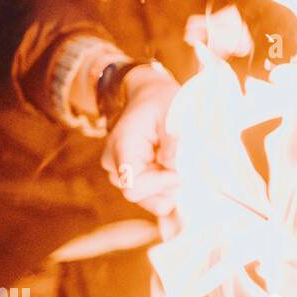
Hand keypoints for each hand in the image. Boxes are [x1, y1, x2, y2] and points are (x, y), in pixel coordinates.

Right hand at [101, 67, 180, 215]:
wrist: (149, 97)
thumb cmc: (160, 102)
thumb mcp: (172, 113)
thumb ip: (174, 143)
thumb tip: (175, 168)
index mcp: (121, 148)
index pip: (133, 188)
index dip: (161, 184)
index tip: (179, 169)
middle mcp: (115, 166)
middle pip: (142, 197)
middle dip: (167, 185)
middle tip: (182, 163)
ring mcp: (122, 175)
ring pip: (150, 199)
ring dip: (170, 186)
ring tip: (176, 161)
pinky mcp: (133, 179)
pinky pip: (154, 196)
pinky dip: (168, 186)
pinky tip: (174, 169)